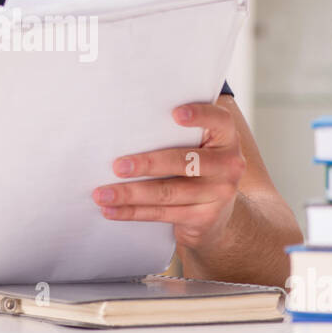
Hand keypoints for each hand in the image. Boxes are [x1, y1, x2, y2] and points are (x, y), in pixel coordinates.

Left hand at [90, 101, 245, 252]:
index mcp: (226, 138)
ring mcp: (219, 194)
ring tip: (102, 193)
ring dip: (130, 193)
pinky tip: (111, 210)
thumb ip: (176, 134)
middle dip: (147, 164)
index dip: (200, 115)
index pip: (219, 120)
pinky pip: (162, 214)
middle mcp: (229, 165)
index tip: (175, 114)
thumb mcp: (198, 146)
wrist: (217, 213)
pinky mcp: (204, 218)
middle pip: (184, 162)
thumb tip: (126, 126)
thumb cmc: (196, 167)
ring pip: (168, 192)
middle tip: (117, 166)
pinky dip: (132, 212)